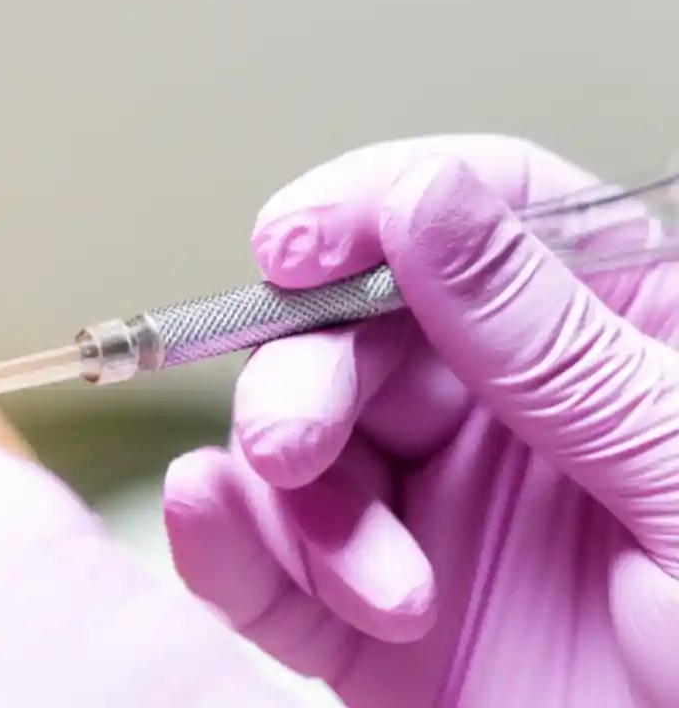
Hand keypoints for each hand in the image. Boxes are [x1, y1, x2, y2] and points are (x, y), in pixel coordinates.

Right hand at [164, 135, 678, 706]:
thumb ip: (554, 346)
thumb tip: (428, 201)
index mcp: (611, 342)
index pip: (477, 217)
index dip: (374, 207)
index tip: (297, 244)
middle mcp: (504, 414)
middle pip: (356, 333)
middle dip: (305, 379)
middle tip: (294, 443)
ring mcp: (431, 515)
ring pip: (299, 450)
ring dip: (303, 509)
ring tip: (385, 593)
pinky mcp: (370, 620)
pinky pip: (269, 567)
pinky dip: (222, 546)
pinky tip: (209, 531)